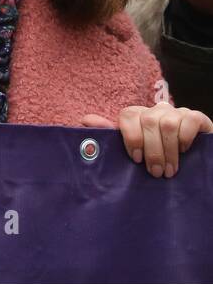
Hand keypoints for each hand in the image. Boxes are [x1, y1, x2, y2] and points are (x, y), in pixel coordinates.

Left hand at [84, 103, 212, 177]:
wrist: (192, 160)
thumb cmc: (156, 156)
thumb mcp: (133, 150)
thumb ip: (110, 136)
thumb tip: (85, 120)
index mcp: (138, 116)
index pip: (127, 115)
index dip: (130, 137)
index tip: (135, 159)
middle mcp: (156, 111)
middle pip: (147, 121)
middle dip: (151, 150)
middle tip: (155, 172)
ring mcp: (177, 112)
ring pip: (167, 123)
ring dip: (168, 151)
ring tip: (169, 171)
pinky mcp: (196, 117)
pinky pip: (189, 120)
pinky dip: (185, 138)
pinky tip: (185, 151)